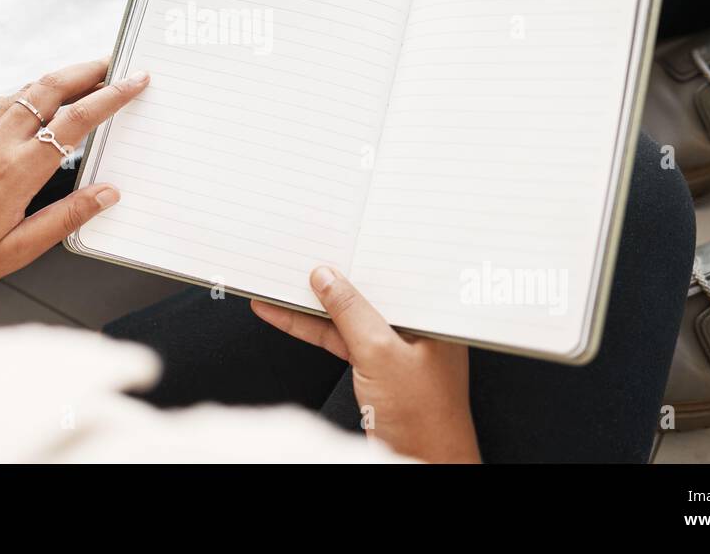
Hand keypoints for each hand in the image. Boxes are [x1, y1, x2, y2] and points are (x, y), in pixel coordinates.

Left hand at [0, 57, 147, 310]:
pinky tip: (37, 98)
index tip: (134, 82)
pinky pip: (2, 101)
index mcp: (17, 171)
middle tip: (115, 64)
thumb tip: (108, 193)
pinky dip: (29, 91)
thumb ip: (66, 218)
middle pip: (51, 89)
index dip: (110, 97)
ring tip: (86, 76)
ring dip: (60, 78)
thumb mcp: (17, 250)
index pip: (75, 121)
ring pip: (25, 90)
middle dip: (88, 70)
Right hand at [252, 266, 479, 462]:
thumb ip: (351, 313)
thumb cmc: (425, 419)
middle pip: (367, 291)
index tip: (326, 246)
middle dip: (331, 277)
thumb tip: (327, 279)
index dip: (359, 256)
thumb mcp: (380, 353)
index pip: (392, 273)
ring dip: (312, 305)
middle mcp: (416, 326)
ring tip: (278, 285)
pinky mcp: (375, 367)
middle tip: (298, 259)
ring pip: (347, 316)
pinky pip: (339, 339)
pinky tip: (285, 317)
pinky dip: (312, 329)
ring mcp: (394, 347)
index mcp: (431, 314)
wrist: (422, 463)